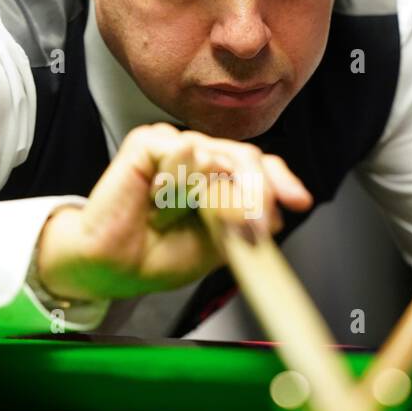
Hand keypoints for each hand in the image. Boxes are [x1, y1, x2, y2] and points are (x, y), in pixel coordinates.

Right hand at [36, 122, 312, 300]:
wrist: (112, 267)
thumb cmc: (157, 256)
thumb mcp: (217, 246)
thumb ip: (245, 223)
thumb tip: (276, 212)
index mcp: (220, 180)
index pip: (260, 168)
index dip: (280, 181)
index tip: (298, 201)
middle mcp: (201, 159)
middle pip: (247, 157)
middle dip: (255, 194)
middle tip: (253, 227)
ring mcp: (175, 147)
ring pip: (217, 154)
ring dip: (206, 196)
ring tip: (179, 221)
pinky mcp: (147, 143)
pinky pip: (180, 150)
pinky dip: (174, 182)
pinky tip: (156, 203)